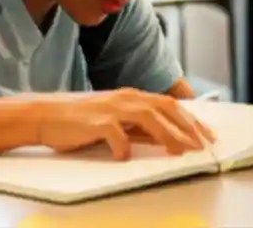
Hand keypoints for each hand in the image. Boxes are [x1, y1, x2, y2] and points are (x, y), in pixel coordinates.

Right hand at [24, 88, 214, 160]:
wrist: (45, 114)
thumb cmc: (79, 119)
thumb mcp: (114, 119)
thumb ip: (138, 126)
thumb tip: (166, 137)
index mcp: (131, 96)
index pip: (169, 105)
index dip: (191, 120)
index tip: (206, 136)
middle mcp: (125, 98)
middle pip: (165, 108)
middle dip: (187, 127)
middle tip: (201, 145)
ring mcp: (110, 108)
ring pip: (148, 117)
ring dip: (167, 135)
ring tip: (179, 151)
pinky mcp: (94, 121)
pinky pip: (116, 134)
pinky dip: (124, 147)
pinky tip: (125, 157)